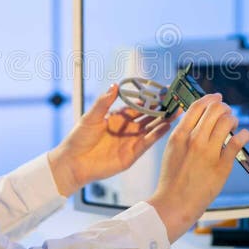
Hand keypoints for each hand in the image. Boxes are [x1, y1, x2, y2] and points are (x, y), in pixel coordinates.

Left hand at [48, 84, 177, 196]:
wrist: (72, 163)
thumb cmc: (78, 139)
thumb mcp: (91, 117)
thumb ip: (104, 102)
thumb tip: (114, 85)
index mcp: (118, 118)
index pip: (138, 106)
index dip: (150, 98)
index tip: (162, 90)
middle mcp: (127, 129)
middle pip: (148, 117)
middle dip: (161, 109)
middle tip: (175, 100)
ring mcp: (130, 141)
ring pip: (151, 129)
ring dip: (163, 121)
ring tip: (176, 111)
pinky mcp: (131, 155)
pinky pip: (146, 143)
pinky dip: (157, 135)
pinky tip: (166, 126)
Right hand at [147, 93, 248, 242]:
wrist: (175, 202)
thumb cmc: (172, 179)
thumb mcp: (172, 150)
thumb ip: (183, 134)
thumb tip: (198, 120)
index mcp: (180, 135)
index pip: (197, 107)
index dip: (210, 98)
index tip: (216, 97)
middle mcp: (194, 140)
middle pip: (214, 110)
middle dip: (224, 108)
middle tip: (227, 113)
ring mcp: (209, 152)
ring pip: (227, 122)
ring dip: (233, 119)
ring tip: (234, 126)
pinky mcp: (222, 165)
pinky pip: (237, 142)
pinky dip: (243, 135)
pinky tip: (244, 136)